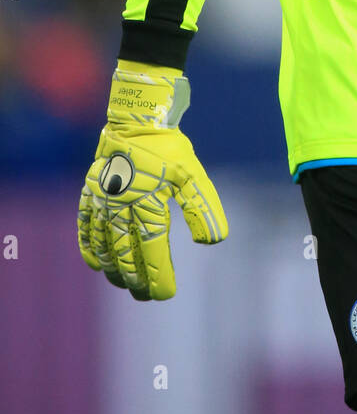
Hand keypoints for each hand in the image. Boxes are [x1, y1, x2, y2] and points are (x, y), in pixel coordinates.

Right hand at [77, 61, 227, 299]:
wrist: (137, 117)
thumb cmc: (168, 147)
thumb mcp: (192, 173)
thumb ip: (202, 207)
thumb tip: (214, 241)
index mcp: (147, 200)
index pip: (153, 248)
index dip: (159, 274)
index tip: (165, 294)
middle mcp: (120, 204)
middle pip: (126, 253)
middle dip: (137, 279)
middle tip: (146, 296)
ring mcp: (102, 199)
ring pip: (104, 244)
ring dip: (113, 269)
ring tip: (124, 285)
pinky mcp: (90, 193)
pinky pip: (85, 226)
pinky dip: (89, 247)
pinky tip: (96, 263)